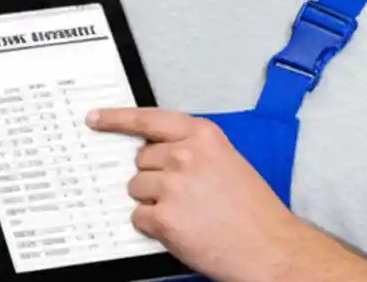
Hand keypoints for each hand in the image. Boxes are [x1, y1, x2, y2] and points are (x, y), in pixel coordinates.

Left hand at [87, 108, 303, 281]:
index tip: (95, 118)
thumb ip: (193, 150)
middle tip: (184, 194)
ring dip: (153, 202)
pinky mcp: (164, 218)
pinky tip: (182, 229)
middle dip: (154, 176)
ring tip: (188, 213)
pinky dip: (154, 227)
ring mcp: (172, 186)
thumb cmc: (254, 210)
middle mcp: (185, 155)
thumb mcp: (227, 161)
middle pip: (140, 160)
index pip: (148, 119)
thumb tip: (158, 153)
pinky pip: (138, 217)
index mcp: (203, 135)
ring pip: (136, 189)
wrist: (271, 248)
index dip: (116, 119)